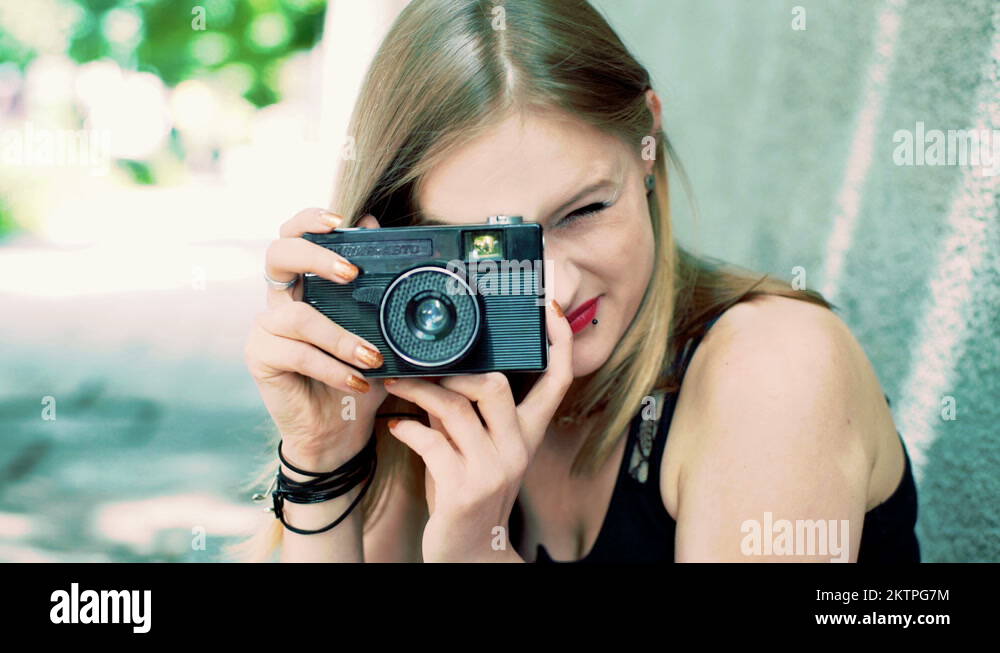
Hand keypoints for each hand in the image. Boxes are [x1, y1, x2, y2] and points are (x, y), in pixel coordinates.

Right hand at [244, 209, 388, 468]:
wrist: (340, 431)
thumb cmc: (360, 376)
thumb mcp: (379, 334)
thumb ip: (380, 290)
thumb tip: (383, 238)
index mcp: (305, 287)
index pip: (294, 237)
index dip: (310, 220)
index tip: (342, 221)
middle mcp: (280, 301)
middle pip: (278, 254)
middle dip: (315, 255)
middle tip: (351, 273)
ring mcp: (266, 328)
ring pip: (297, 315)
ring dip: (340, 337)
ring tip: (373, 358)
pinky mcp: (260, 358)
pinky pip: (297, 354)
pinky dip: (332, 367)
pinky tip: (357, 381)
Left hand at [383, 299, 572, 561]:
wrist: (467, 555)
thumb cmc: (466, 495)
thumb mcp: (473, 450)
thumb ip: (463, 413)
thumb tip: (436, 371)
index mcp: (527, 435)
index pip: (557, 382)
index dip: (559, 344)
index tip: (551, 310)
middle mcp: (516, 449)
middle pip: (494, 385)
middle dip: (452, 368)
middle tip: (421, 364)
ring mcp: (492, 470)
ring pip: (454, 409)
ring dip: (417, 392)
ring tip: (394, 385)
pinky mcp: (463, 490)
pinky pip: (430, 443)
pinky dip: (407, 429)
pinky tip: (395, 427)